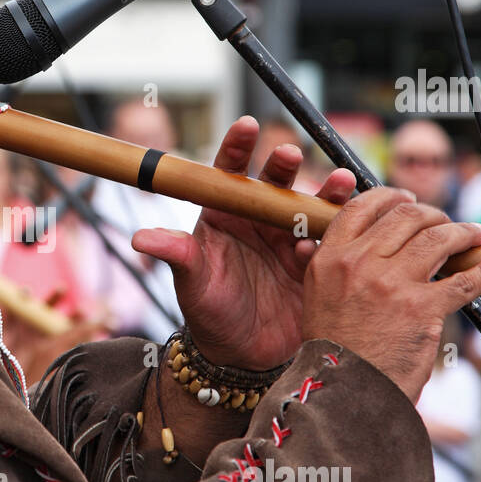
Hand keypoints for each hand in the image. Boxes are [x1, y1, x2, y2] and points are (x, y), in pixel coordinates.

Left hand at [132, 116, 355, 369]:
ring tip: (340, 183)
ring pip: (310, 208)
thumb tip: (140, 238)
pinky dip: (331, 239)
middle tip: (289, 154)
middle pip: (276, 183)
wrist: (239, 355)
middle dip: (285, 166)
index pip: (230, 172)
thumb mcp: (191, 283)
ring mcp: (290, 240)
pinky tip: (319, 246)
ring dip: (327, 194)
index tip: (246, 126)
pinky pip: (329, 245)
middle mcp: (261, 220)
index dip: (239, 147)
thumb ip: (177, 255)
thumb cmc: (207, 312)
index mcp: (227, 214)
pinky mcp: (314, 264)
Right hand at [302, 187, 480, 401]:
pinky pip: (465, 280)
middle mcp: (359, 263)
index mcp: (330, 258)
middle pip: (406, 216)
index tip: (407, 198)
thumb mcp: (314, 298)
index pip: (361, 207)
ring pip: (438, 239)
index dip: (390, 196)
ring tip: (476, 235)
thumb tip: (314, 244)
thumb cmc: (332, 348)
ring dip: (464, 233)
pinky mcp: (422, 308)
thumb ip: (321, 267)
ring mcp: (392, 283)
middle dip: (433, 214)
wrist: (345, 390)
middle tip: (444, 221)